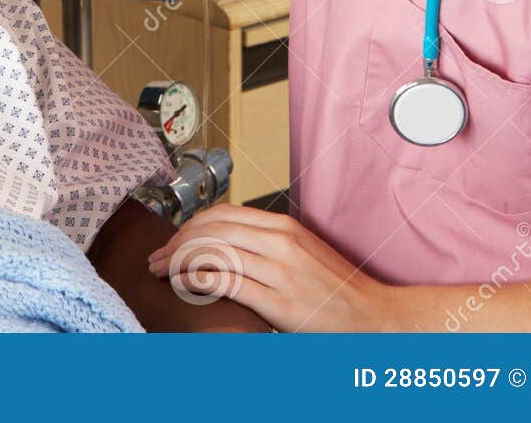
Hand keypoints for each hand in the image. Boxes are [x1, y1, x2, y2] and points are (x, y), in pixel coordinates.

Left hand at [147, 205, 399, 331]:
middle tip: (157, 258)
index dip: (190, 225)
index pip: (223, 214)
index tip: (173, 241)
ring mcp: (280, 271)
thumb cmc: (336, 289)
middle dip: (176, 244)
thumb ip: (267, 243)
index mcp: (284, 227)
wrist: (373, 316)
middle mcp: (280, 242)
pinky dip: (198, 281)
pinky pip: (228, 283)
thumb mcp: (302, 252)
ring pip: (215, 253)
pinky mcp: (279, 302)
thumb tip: (225, 241)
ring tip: (162, 273)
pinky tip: (184, 286)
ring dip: (179, 262)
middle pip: (212, 231)